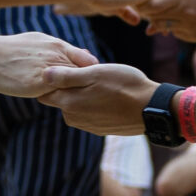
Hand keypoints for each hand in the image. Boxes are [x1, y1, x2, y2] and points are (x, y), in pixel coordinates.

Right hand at [0, 31, 98, 97]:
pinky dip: (60, 101)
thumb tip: (87, 56)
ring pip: (72, 87)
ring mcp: (48, 71)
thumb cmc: (15, 49)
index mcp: (60, 46)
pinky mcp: (37, 85)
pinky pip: (56, 96)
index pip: (89, 63)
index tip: (90, 85)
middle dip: (88, 88)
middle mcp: (57, 57)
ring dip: (75, 96)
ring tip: (75, 105)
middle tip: (89, 100)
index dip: (93, 75)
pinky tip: (57, 105)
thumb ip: (65, 50)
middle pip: (85, 77)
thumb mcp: (42, 42)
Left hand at [33, 62, 157, 134]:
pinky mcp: (101, 129)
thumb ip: (66, 76)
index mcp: (68, 104)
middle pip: (62, 98)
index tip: (71, 66)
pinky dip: (96, 103)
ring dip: (85, 93)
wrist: (151, 109)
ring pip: (77, 105)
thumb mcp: (94, 74)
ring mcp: (88, 126)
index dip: (54, 77)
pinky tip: (112, 94)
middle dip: (71, 85)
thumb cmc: (124, 86)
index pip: (45, 93)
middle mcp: (74, 118)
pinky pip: (90, 113)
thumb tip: (43, 75)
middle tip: (91, 69)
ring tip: (104, 81)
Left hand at [137, 0, 195, 40]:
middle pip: (154, 16)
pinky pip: (176, 33)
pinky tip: (180, 20)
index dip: (145, 1)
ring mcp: (189, 26)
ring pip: (163, 26)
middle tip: (148, 7)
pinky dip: (174, 27)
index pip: (152, 2)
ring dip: (160, 21)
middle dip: (148, 12)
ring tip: (163, 13)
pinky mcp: (195, 37)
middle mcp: (184, 12)